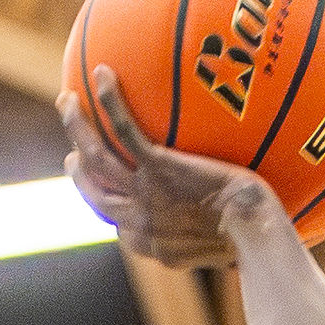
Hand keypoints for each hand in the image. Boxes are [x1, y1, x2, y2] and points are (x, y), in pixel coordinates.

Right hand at [59, 69, 278, 268]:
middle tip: (73, 152)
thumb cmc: (253, 240)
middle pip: (92, 191)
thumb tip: (224, 230)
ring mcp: (145, 192)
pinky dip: (109, 100)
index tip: (107, 189)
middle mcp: (136, 221)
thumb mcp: (224, 250)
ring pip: (95, 157)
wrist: (256, 234)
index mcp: (147, 243)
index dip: (105, 203)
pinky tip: (103, 74)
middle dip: (78, 170)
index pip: (115, 222)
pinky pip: (125, 129)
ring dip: (76, 126)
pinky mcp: (160, 167)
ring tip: (68, 102)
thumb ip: (210, 238)